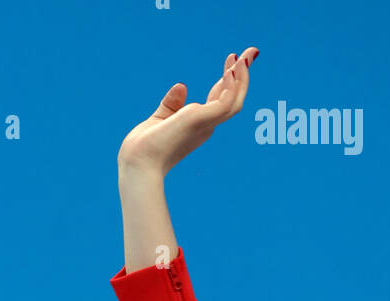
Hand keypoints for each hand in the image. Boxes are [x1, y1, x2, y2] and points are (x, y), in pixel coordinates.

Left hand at [117, 48, 257, 177]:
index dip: (229, 80)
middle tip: (251, 51)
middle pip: (233, 99)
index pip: (219, 99)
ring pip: (235, 101)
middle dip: (243, 76)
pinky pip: (226, 101)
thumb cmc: (144, 147)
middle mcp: (206, 126)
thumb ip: (171, 104)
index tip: (232, 59)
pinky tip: (230, 69)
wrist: (138, 161)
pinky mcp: (202, 120)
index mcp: (197, 125)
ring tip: (243, 56)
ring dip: (242, 78)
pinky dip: (232, 85)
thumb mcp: (161, 118)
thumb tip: (182, 86)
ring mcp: (205, 124)